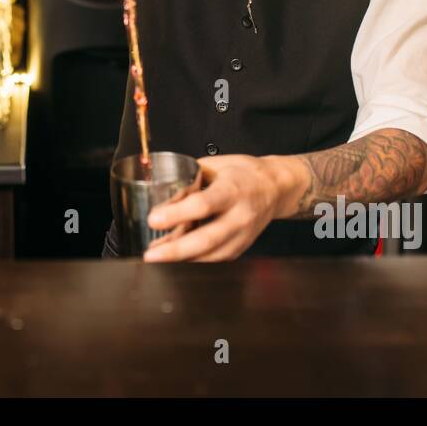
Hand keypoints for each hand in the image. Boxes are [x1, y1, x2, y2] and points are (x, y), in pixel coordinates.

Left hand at [141, 155, 282, 261]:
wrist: (276, 187)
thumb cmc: (243, 173)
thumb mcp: (214, 166)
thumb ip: (188, 183)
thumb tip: (162, 201)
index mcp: (232, 189)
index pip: (203, 205)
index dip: (176, 214)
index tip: (153, 219)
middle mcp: (240, 215)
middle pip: (206, 239)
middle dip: (175, 250)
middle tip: (150, 254)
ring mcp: (244, 235)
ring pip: (210, 254)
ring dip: (180, 258)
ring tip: (156, 256)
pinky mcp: (242, 247)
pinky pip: (215, 258)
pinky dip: (194, 258)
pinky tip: (177, 255)